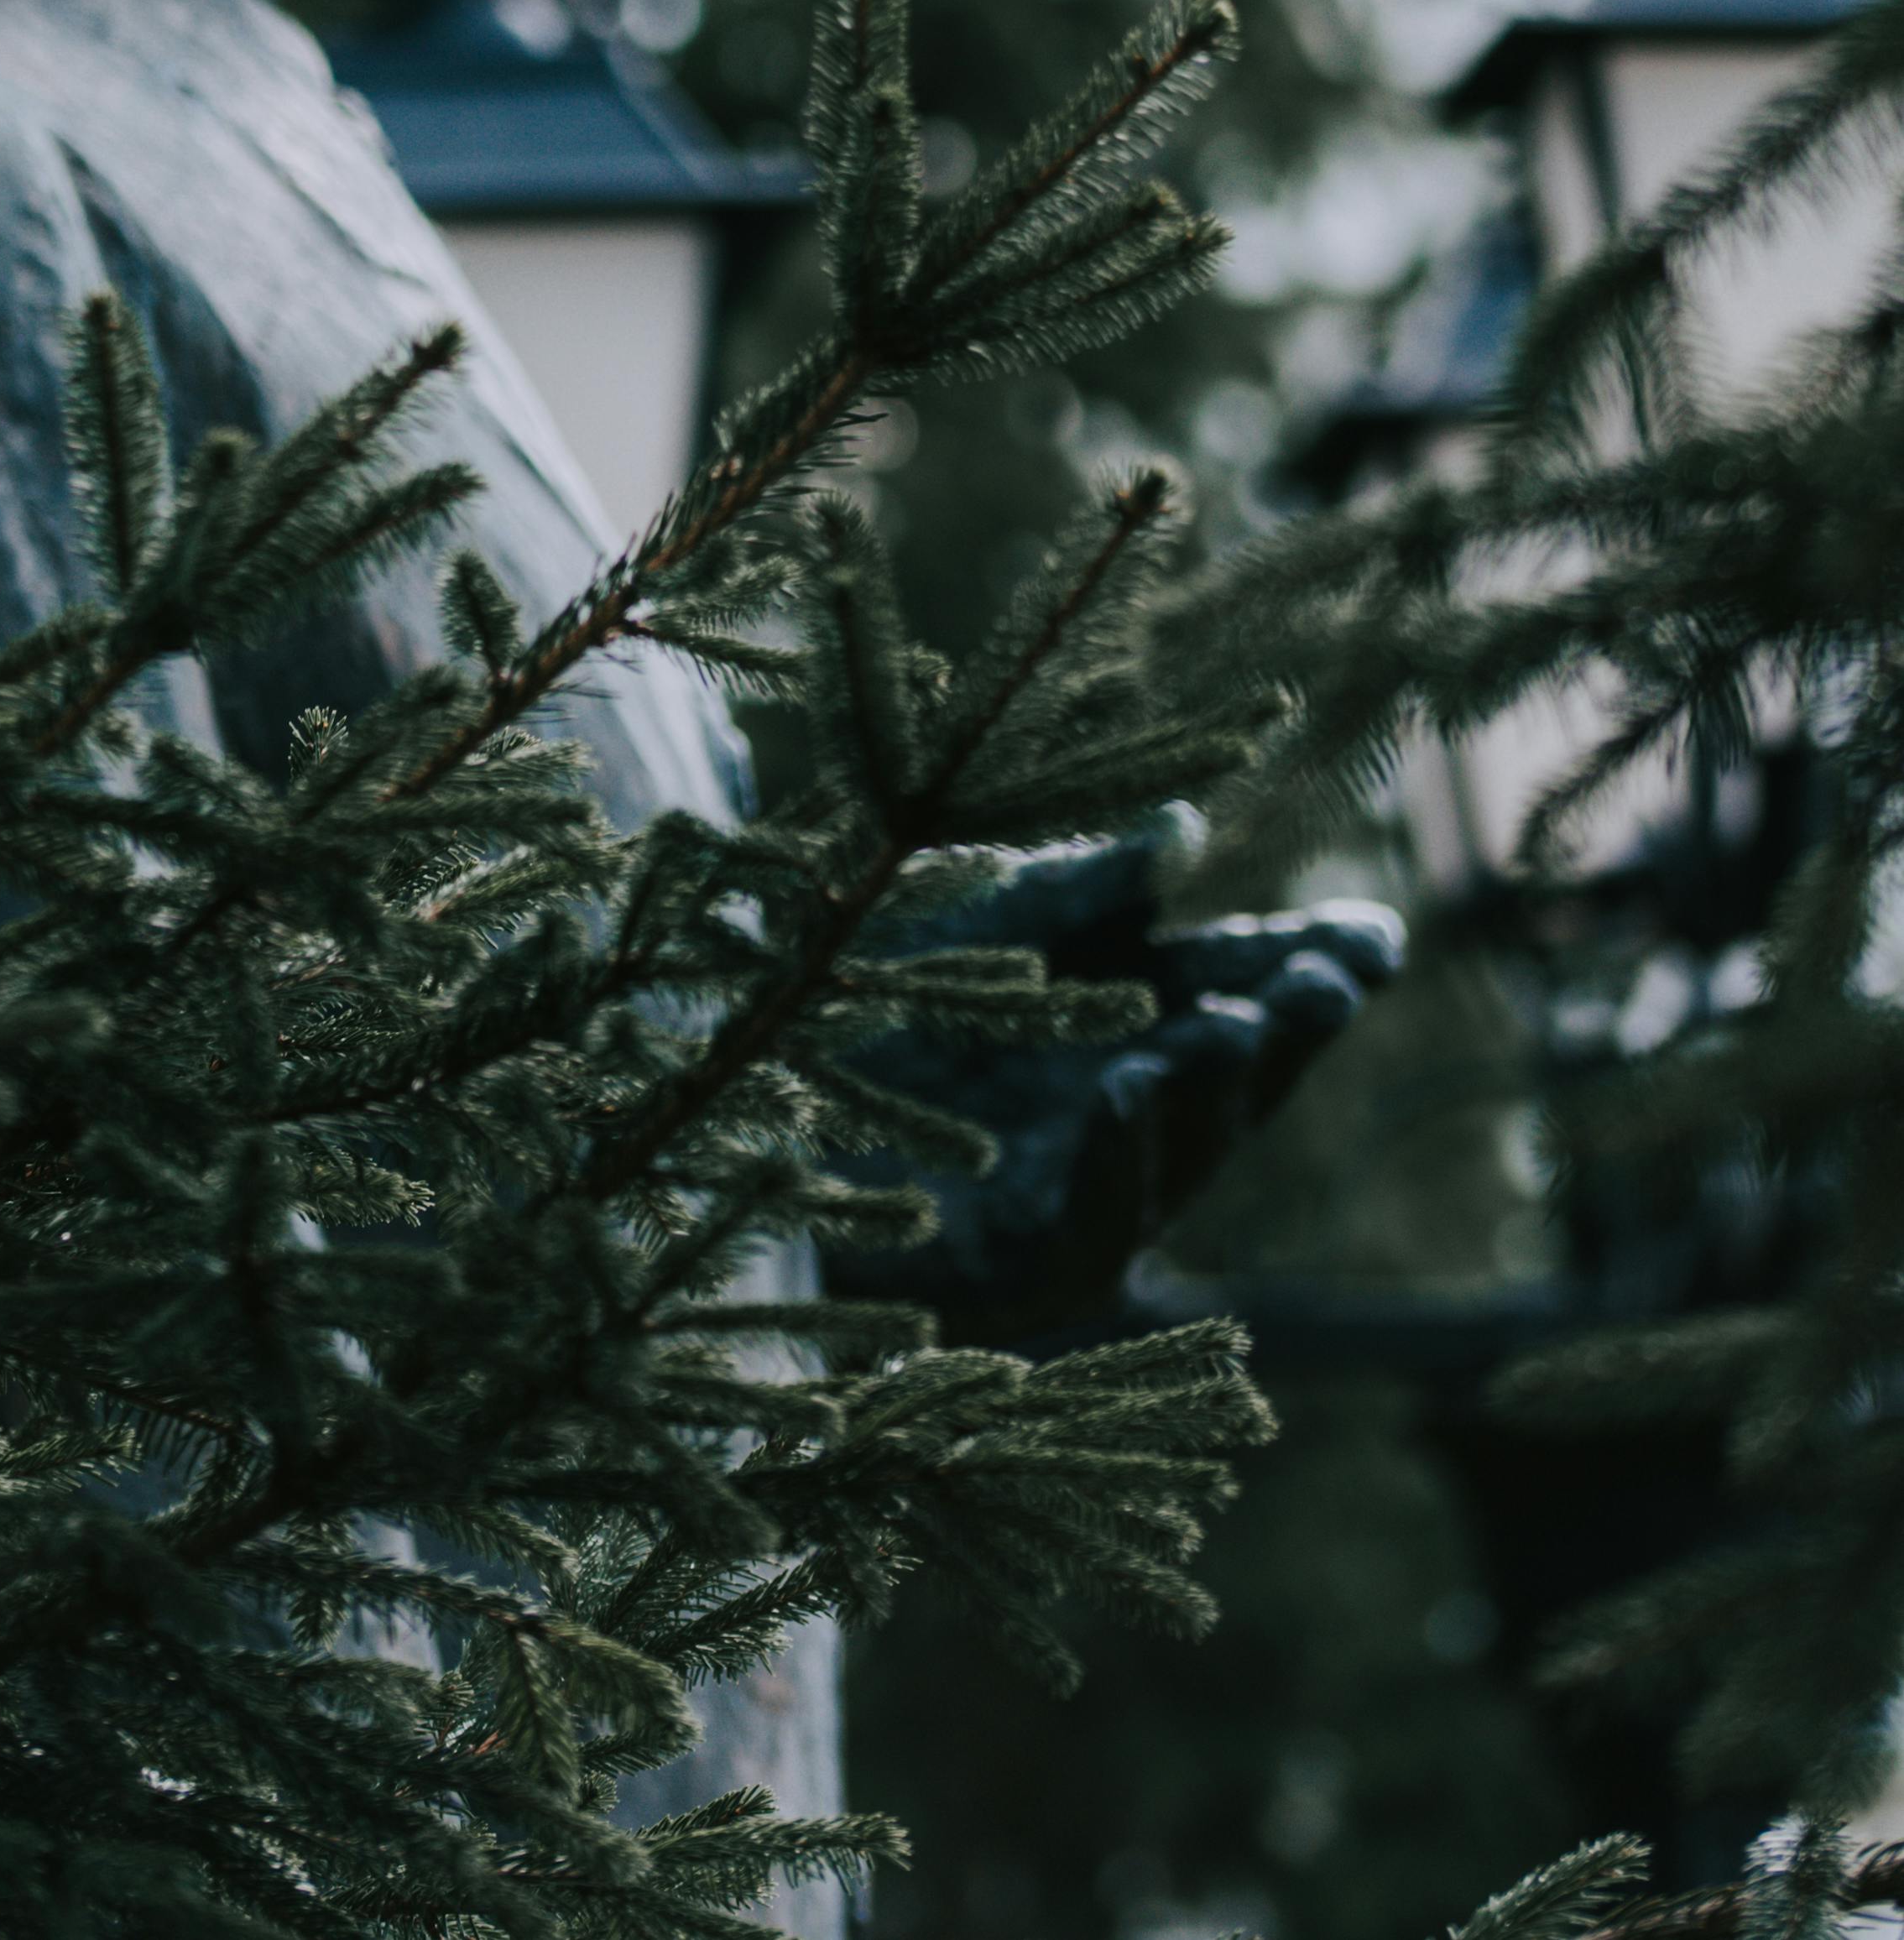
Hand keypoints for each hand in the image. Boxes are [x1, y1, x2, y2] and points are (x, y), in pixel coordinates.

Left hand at [836, 822, 1402, 1338]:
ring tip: (1228, 1020)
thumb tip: (1183, 828)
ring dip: (1212, 1087)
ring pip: (1181, 1159)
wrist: (730, 1084)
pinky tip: (1129, 1086)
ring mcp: (1075, 1198)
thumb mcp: (978, 912)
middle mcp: (1120, 1114)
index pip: (1244, 994)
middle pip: (1235, 1082)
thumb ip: (1078, 884)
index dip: (1313, 968)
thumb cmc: (858, 991)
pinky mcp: (1014, 1274)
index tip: (1372, 935)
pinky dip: (1119, 1155)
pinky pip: (1090, 1226)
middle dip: (1290, 1031)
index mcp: (1127, 1018)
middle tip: (1330, 979)